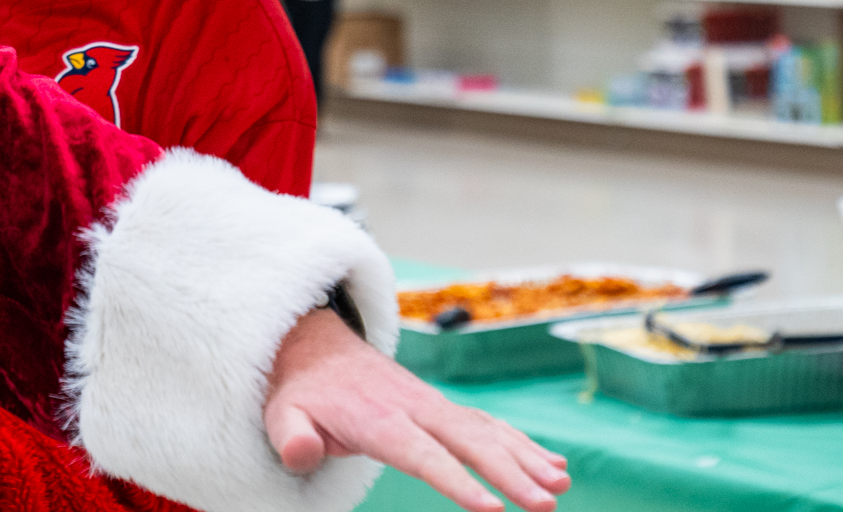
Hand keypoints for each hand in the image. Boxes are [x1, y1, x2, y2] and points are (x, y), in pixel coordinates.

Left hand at [264, 308, 569, 511]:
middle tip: (546, 504)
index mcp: (377, 418)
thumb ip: (292, 438)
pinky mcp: (441, 408)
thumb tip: (302, 455)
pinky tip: (554, 465)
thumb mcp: (281, 413)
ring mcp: (432, 405)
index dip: (458, 481)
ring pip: (486, 430)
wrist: (314, 345)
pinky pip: (487, 424)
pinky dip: (521, 443)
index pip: (422, 454)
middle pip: (468, 441)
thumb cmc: (301, 391)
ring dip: (525, 457)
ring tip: (561, 485)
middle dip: (510, 473)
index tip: (493, 509)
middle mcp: (414, 408)